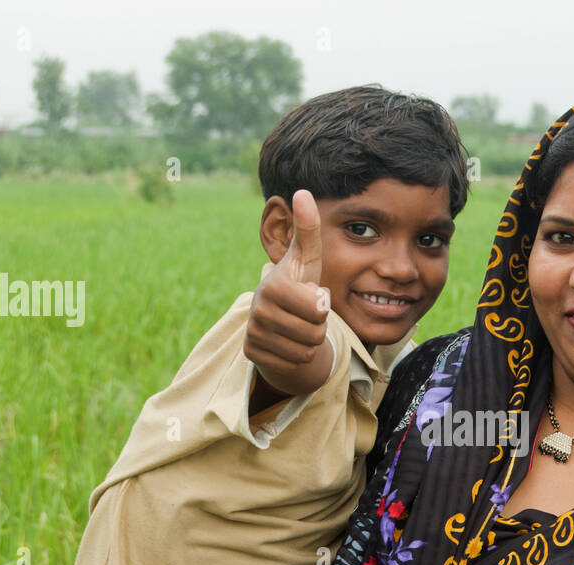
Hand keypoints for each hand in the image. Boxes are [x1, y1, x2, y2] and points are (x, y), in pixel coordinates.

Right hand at [244, 189, 333, 399]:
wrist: (275, 321)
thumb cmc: (297, 286)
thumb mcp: (306, 260)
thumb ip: (308, 230)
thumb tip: (303, 191)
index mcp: (274, 285)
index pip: (318, 308)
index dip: (321, 305)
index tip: (308, 295)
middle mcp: (258, 309)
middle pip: (315, 332)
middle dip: (317, 326)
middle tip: (303, 314)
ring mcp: (254, 333)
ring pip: (306, 350)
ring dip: (308, 342)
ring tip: (296, 326)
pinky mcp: (252, 354)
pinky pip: (294, 364)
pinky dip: (296, 357)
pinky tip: (287, 342)